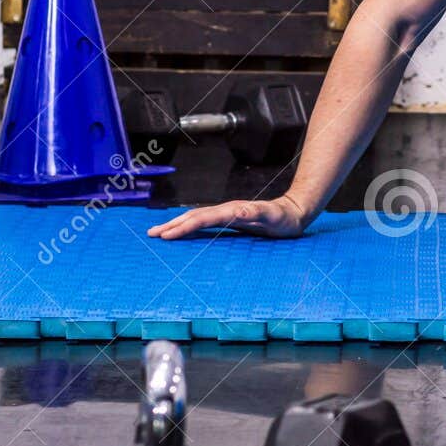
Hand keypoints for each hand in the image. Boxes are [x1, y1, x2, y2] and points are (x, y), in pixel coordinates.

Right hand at [147, 194, 312, 240]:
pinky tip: (182, 231)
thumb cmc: (283, 218)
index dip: (184, 227)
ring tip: (159, 232)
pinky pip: (204, 223)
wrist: (293, 212)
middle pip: (194, 216)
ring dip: (177, 224)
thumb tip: (238, 211)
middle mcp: (226, 211)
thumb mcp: (272, 217)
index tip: (167, 235)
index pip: (202, 219)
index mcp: (232, 211)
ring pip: (196, 218)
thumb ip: (255, 213)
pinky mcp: (229, 219)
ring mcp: (227, 214)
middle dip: (172, 225)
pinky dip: (189, 226)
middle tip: (152, 234)